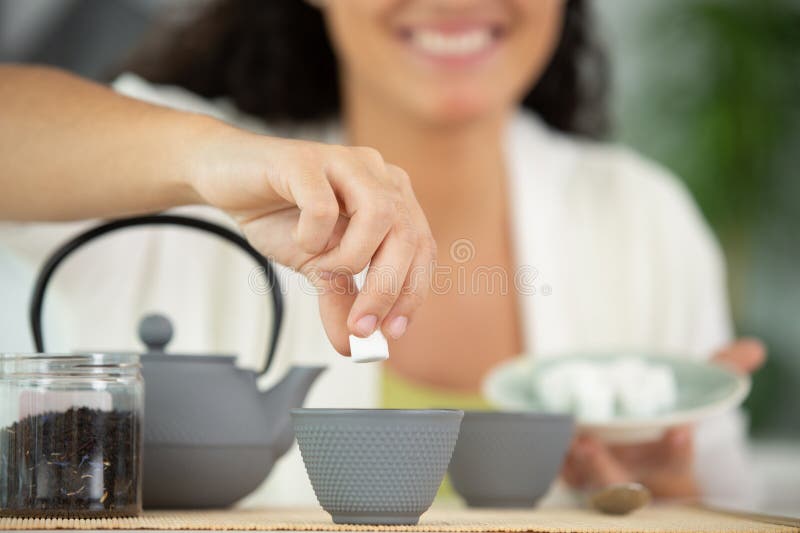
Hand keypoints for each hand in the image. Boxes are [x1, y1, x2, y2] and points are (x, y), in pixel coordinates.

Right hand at [189, 125, 435, 354]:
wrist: (225, 178)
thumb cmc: (281, 215)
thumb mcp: (318, 266)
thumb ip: (341, 301)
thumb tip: (353, 347)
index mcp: (391, 196)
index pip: (422, 248)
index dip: (411, 292)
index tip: (391, 333)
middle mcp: (377, 174)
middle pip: (407, 234)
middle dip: (386, 289)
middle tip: (360, 326)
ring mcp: (344, 161)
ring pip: (378, 215)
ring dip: (352, 257)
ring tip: (321, 266)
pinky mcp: (305, 159)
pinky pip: (324, 206)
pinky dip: (312, 235)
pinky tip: (298, 237)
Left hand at [561, 338, 765, 497]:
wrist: (630, 441)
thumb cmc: (662, 420)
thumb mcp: (689, 397)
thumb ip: (719, 372)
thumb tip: (754, 348)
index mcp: (663, 464)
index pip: (675, 464)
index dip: (677, 449)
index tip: (678, 430)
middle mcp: (631, 476)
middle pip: (621, 486)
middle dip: (606, 468)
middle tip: (589, 442)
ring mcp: (599, 477)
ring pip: (583, 482)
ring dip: (568, 462)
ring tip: (557, 439)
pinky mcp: (570, 471)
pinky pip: (557, 471)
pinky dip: (548, 457)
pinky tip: (540, 438)